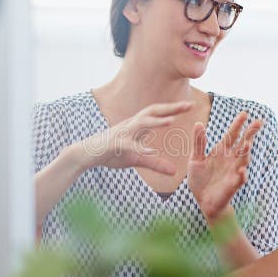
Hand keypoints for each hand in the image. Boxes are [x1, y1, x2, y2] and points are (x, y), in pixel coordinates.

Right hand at [77, 101, 191, 172]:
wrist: (87, 153)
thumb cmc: (112, 153)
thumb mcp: (137, 159)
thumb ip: (155, 163)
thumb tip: (175, 171)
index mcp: (137, 126)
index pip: (158, 113)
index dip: (173, 109)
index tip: (190, 105)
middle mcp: (131, 125)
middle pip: (153, 111)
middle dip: (171, 108)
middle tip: (188, 105)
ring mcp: (123, 134)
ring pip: (141, 123)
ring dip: (156, 122)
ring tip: (171, 121)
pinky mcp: (115, 145)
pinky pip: (128, 145)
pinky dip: (139, 147)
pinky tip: (149, 151)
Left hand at [187, 111, 262, 220]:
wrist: (203, 201)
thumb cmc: (200, 179)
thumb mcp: (195, 159)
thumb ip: (198, 143)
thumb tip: (199, 123)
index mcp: (221, 151)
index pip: (231, 135)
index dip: (238, 124)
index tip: (245, 113)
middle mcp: (231, 160)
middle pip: (243, 144)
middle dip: (250, 133)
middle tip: (259, 122)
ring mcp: (233, 172)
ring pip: (243, 160)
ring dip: (246, 152)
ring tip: (248, 143)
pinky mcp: (232, 185)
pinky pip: (239, 180)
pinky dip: (242, 176)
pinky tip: (242, 171)